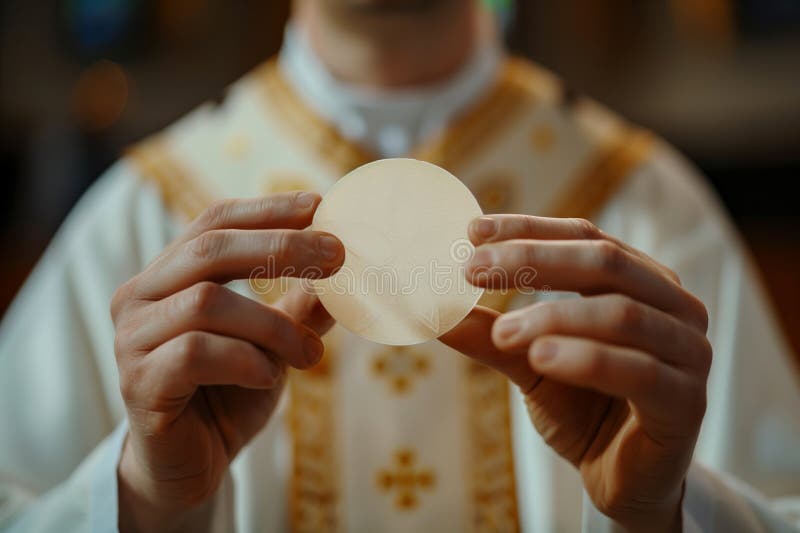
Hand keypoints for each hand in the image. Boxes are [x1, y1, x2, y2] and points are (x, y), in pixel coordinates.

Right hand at [111, 192, 343, 531]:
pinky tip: (267, 378)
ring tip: (309, 355)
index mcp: (170, 275)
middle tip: (338, 257)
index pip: (215, 220)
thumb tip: (349, 271)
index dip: (268, 209)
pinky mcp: (137, 382)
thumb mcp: (274, 344)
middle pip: (210, 248)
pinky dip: (244, 360)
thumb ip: (300, 308)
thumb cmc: (229, 394)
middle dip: (282, 247)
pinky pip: (194, 352)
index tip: (321, 205)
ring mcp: (132, 339)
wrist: (191, 467)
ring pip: (207, 302)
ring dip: (272, 325)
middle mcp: (140, 297)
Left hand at [441, 215, 710, 531]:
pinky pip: (638, 371)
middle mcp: (672, 304)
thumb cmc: (582, 406)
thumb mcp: (528, 362)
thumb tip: (430, 308)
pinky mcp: (688, 401)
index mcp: (639, 280)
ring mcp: (688, 351)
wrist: (622, 480)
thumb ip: (490, 334)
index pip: (585, 236)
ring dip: (553, 316)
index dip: (528, 229)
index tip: (472, 231)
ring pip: (620, 313)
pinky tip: (541, 358)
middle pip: (604, 261)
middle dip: (534, 261)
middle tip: (473, 270)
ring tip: (501, 332)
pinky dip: (585, 359)